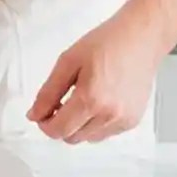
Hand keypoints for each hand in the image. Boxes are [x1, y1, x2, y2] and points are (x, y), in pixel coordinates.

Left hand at [28, 10, 166, 143]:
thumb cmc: (107, 42)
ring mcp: (123, 120)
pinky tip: (100, 101)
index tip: (42, 112)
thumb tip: (34, 115)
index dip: (44, 124)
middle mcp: (109, 115)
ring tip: (83, 98)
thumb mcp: (68, 61)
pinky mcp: (132, 120)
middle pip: (72, 138)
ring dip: (78, 125)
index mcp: (90, 99)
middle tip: (61, 102)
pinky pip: (105, 133)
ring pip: (88, 138)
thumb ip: (48, 92)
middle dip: (61, 124)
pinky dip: (96, 123)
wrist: (142, 38)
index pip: (58, 130)